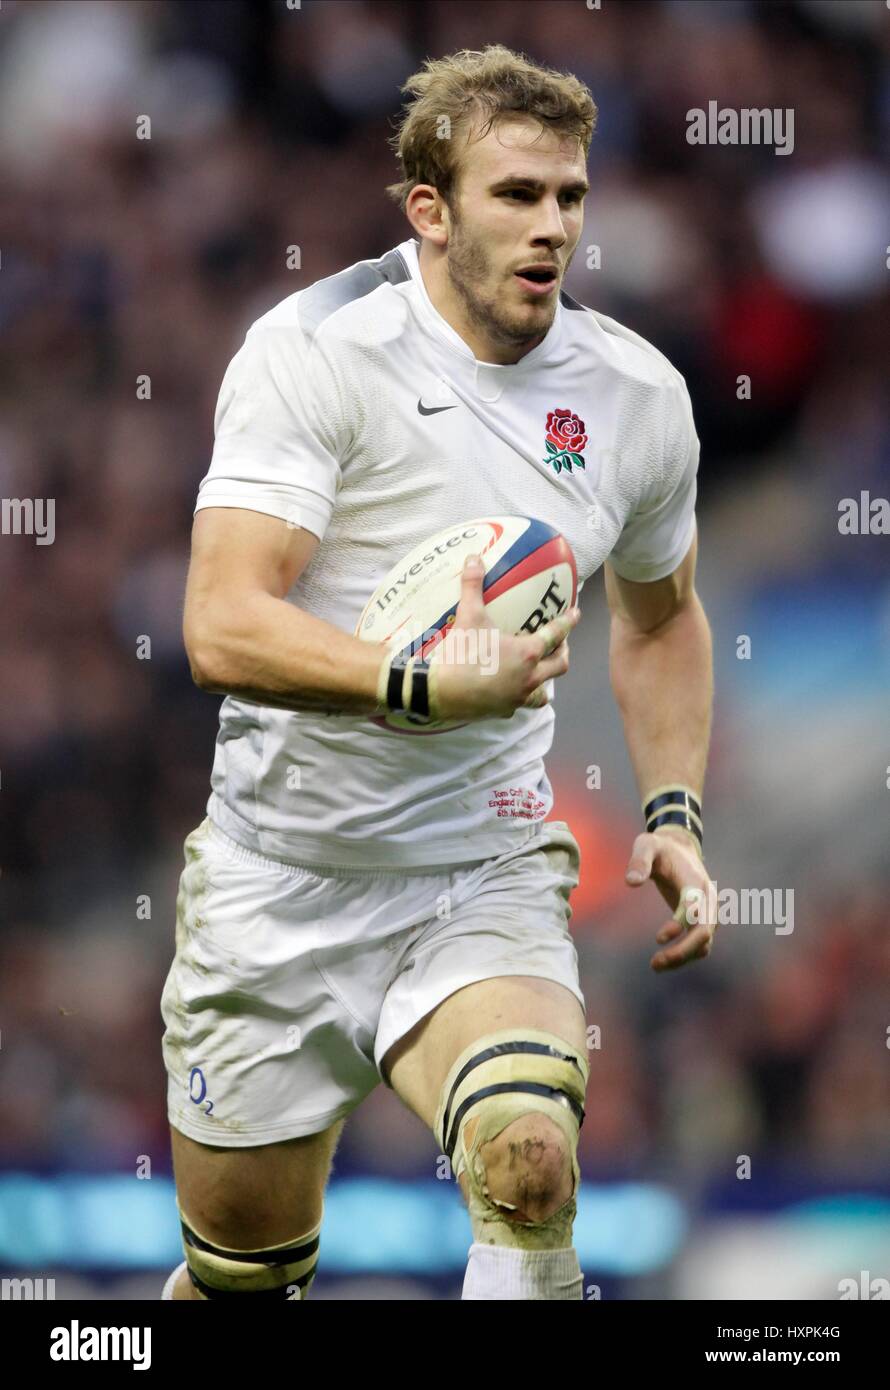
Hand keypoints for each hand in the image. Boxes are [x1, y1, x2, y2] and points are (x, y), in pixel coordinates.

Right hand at [430, 555, 579, 721]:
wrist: (441, 693)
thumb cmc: (460, 654)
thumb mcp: (468, 616)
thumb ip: (473, 586)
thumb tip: (474, 558)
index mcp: (527, 653)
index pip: (556, 634)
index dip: (568, 622)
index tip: (576, 615)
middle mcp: (530, 677)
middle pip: (559, 666)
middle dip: (563, 653)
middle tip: (559, 644)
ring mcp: (518, 697)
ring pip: (543, 692)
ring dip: (545, 681)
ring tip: (539, 672)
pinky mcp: (504, 710)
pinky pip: (520, 705)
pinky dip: (520, 697)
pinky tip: (511, 691)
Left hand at [624, 826, 715, 971]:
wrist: (680, 848)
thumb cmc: (660, 847)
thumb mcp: (646, 844)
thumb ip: (639, 860)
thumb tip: (631, 883)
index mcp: (696, 881)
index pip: (694, 908)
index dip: (679, 925)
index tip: (658, 939)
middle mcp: (708, 899)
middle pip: (705, 931)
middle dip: (683, 951)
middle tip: (655, 963)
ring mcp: (709, 912)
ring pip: (704, 944)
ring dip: (683, 958)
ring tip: (655, 965)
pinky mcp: (703, 921)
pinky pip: (700, 946)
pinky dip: (685, 956)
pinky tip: (663, 961)